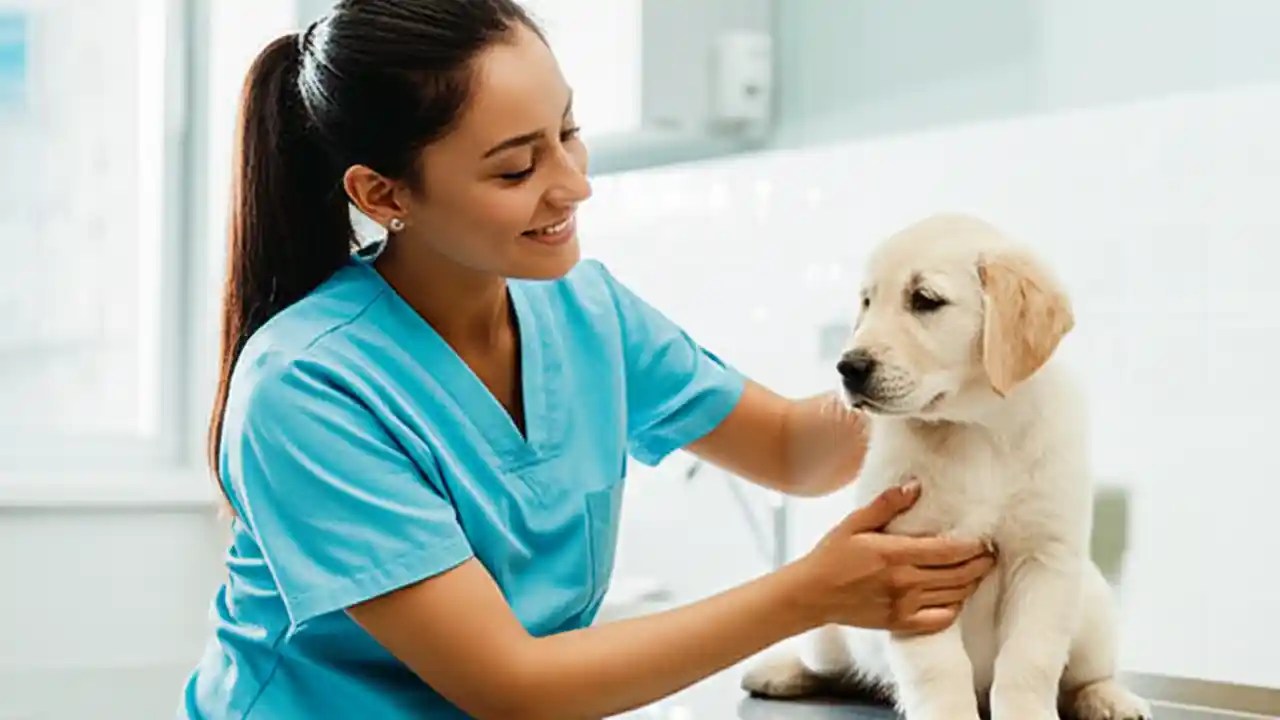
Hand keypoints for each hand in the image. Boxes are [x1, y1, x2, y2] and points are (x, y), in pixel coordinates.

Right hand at [792, 483, 995, 633]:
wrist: (811, 594)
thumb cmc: (830, 556)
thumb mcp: (854, 523)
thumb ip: (886, 505)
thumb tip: (915, 487)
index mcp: (894, 554)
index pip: (948, 550)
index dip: (973, 546)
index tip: (984, 539)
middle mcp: (904, 581)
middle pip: (958, 574)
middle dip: (980, 564)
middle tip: (990, 555)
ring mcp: (904, 605)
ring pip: (953, 595)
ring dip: (972, 583)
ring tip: (979, 571)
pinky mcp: (900, 622)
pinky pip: (940, 619)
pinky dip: (955, 608)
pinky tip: (957, 597)